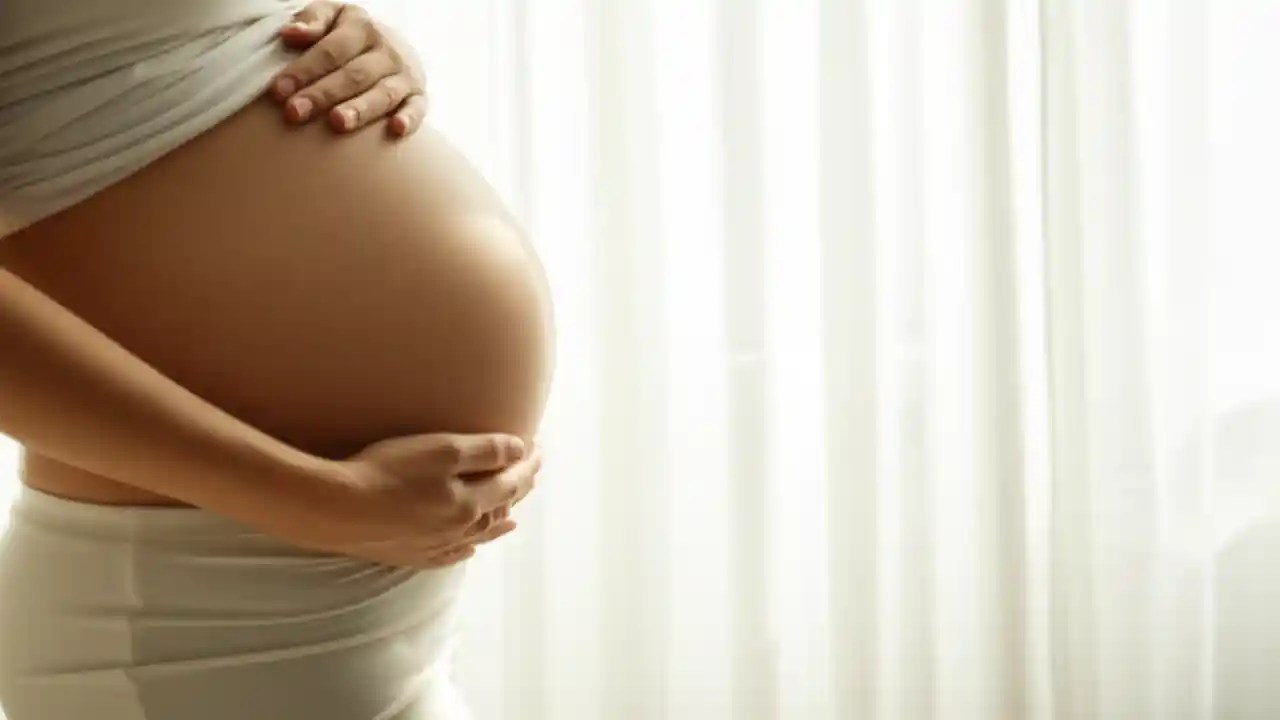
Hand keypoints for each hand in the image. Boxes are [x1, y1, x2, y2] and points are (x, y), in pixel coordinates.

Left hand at [269, 1, 426, 136]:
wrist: (390, 48)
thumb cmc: (348, 38)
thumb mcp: (331, 18)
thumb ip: (312, 21)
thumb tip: (289, 33)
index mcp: (362, 28)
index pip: (330, 51)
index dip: (304, 70)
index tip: (278, 91)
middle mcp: (387, 51)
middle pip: (353, 75)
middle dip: (323, 94)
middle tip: (295, 113)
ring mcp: (406, 75)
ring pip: (383, 94)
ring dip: (361, 109)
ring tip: (337, 122)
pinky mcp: (419, 97)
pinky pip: (417, 109)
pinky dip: (410, 119)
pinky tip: (395, 130)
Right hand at [332, 433, 540, 567]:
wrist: (337, 510)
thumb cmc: (388, 471)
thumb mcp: (442, 449)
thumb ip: (486, 451)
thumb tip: (520, 452)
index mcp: (472, 503)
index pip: (511, 482)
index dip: (527, 464)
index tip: (537, 449)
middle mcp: (460, 529)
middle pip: (499, 508)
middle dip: (518, 488)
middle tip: (530, 473)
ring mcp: (435, 546)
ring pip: (479, 535)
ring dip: (499, 522)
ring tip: (514, 517)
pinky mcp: (410, 555)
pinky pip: (450, 555)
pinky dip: (467, 548)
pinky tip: (469, 548)